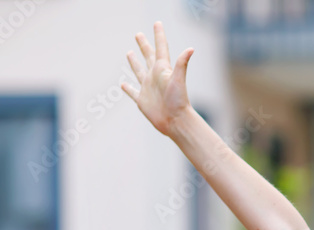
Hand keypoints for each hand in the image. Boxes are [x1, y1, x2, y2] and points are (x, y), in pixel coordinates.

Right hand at [121, 22, 193, 136]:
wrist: (176, 121)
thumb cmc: (179, 101)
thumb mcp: (178, 80)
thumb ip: (182, 63)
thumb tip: (191, 48)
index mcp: (162, 70)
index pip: (160, 48)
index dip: (159, 35)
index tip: (157, 23)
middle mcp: (155, 77)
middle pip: (148, 57)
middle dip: (144, 45)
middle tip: (139, 34)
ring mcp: (148, 88)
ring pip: (139, 71)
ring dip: (134, 62)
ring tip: (130, 53)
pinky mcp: (142, 100)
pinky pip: (133, 92)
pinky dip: (128, 88)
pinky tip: (123, 85)